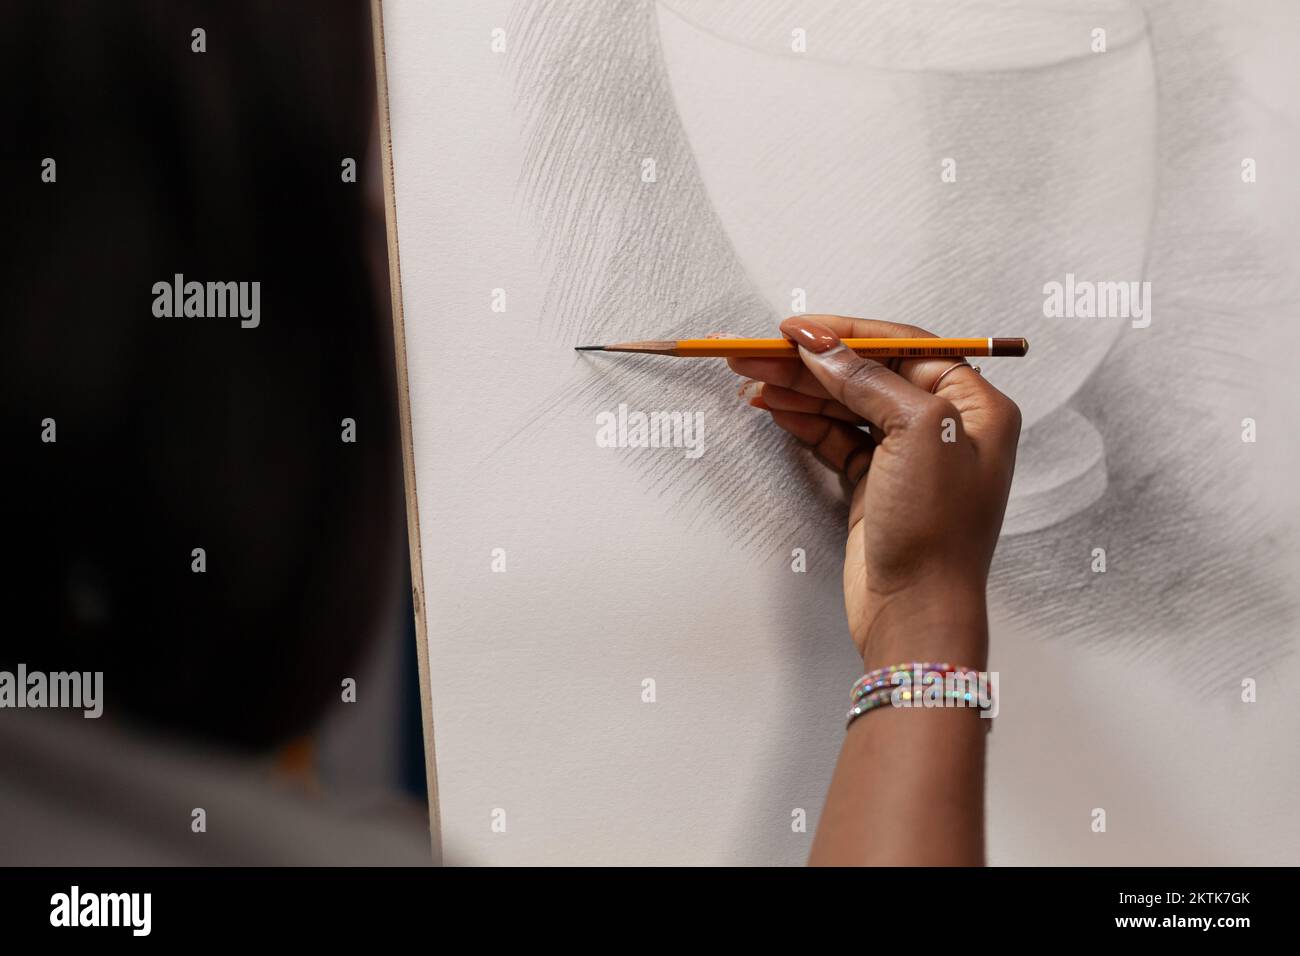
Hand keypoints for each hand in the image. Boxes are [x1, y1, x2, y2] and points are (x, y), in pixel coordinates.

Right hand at [731, 315, 1020, 665]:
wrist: (917, 610)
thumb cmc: (937, 529)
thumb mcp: (915, 435)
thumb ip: (868, 382)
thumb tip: (822, 347)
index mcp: (974, 405)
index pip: (903, 347)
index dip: (846, 334)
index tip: (794, 330)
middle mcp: (945, 425)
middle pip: (867, 374)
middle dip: (809, 362)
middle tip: (754, 352)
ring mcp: (909, 456)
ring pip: (846, 405)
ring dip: (799, 390)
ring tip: (751, 380)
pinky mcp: (877, 483)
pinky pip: (836, 437)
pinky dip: (805, 421)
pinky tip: (775, 408)